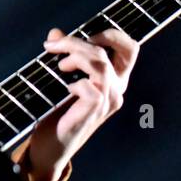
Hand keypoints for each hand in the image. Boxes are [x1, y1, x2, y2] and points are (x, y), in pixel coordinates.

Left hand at [27, 27, 139, 180]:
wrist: (51, 148)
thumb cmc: (57, 115)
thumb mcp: (61, 80)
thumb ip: (64, 56)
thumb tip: (55, 32)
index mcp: (113, 80)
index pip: (130, 49)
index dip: (112, 35)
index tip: (86, 35)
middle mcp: (116, 90)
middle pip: (105, 53)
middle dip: (76, 42)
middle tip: (52, 46)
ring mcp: (108, 102)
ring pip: (99, 65)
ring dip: (74, 56)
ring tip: (58, 66)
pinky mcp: (95, 112)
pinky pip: (89, 86)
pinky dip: (74, 82)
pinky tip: (65, 88)